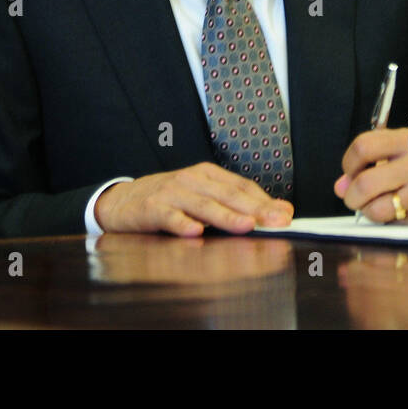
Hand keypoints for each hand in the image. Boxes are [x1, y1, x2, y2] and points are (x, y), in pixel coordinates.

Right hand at [94, 162, 293, 236]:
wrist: (122, 201)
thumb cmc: (168, 200)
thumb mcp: (200, 196)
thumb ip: (233, 203)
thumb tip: (278, 213)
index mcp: (207, 175)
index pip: (241, 186)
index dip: (264, 200)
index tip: (285, 215)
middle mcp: (192, 180)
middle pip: (228, 194)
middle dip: (255, 209)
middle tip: (277, 221)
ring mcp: (172, 193)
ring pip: (204, 205)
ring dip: (226, 216)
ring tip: (246, 225)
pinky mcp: (152, 208)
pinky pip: (170, 217)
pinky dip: (183, 224)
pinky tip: (195, 233)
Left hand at [335, 129, 407, 222]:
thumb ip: (380, 159)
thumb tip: (341, 184)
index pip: (363, 147)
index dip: (348, 164)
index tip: (349, 173)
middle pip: (365, 184)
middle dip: (350, 196)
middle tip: (352, 198)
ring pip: (379, 210)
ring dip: (368, 212)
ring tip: (374, 208)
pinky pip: (399, 224)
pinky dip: (391, 222)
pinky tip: (398, 213)